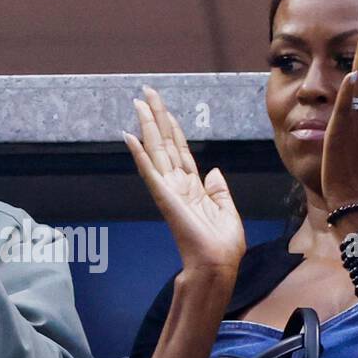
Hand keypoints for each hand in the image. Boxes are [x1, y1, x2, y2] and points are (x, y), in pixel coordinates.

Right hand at [123, 85, 244, 278]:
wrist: (217, 264)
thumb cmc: (223, 246)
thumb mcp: (228, 212)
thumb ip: (219, 190)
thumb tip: (214, 171)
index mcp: (194, 188)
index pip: (181, 151)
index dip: (174, 129)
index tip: (166, 110)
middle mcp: (178, 185)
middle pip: (165, 143)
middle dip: (157, 117)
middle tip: (146, 93)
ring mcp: (169, 189)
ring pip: (156, 150)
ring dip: (147, 125)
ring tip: (138, 103)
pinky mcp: (164, 196)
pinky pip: (149, 170)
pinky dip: (139, 153)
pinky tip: (129, 136)